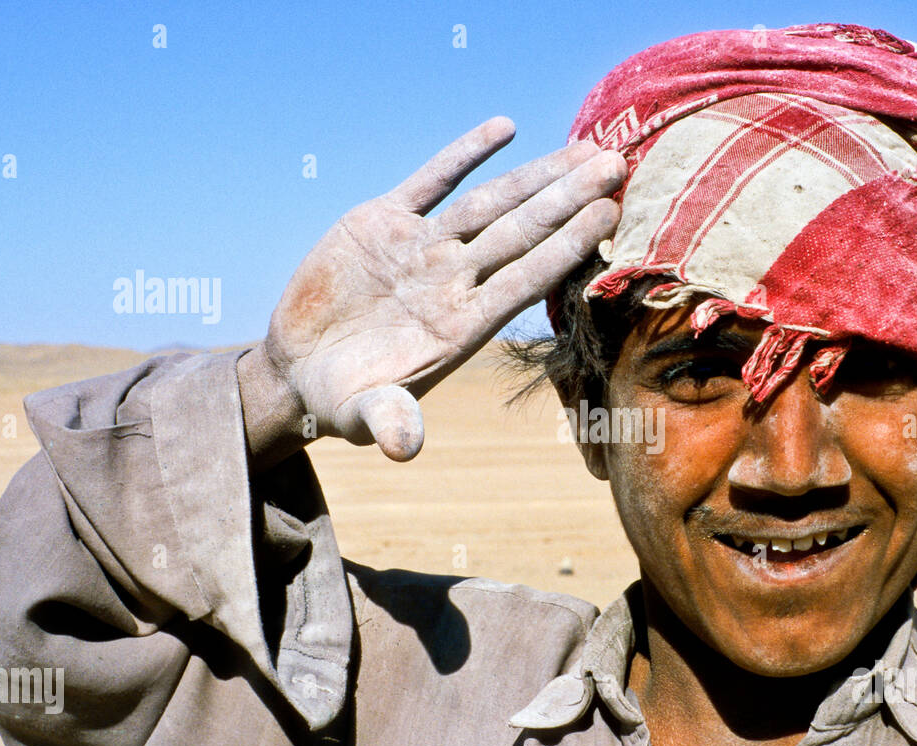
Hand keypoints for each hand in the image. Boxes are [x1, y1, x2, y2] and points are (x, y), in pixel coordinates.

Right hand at [240, 116, 624, 462]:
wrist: (298, 369)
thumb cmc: (340, 400)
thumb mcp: (361, 414)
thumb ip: (388, 421)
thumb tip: (405, 446)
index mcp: (459, 326)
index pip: (525, 279)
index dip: (566, 247)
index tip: (608, 216)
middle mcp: (451, 282)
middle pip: (522, 232)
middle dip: (568, 199)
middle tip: (618, 164)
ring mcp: (421, 249)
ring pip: (490, 203)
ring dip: (537, 175)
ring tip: (587, 150)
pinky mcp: (382, 222)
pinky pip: (432, 180)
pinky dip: (465, 154)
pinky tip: (507, 128)